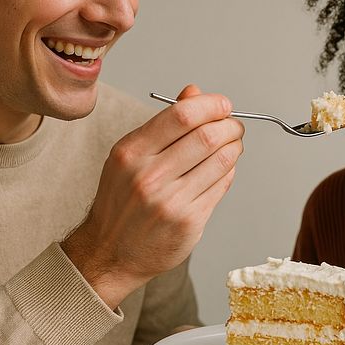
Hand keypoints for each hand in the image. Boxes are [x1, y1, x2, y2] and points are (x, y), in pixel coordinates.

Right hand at [63, 84, 243, 307]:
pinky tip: (223, 168)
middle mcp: (149, 176)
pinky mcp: (189, 222)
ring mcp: (171, 201)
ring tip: (232, 145)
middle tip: (234, 126)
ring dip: (234, 147)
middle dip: (230, 126)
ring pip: (221, 161)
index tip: (223, 105)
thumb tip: (194, 92)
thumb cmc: (121, 200)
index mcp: (131, 152)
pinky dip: (229, 171)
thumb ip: (164, 123)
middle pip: (207, 137)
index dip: (211, 105)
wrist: (110, 252)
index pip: (182, 115)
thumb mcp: (130, 155)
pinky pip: (221, 186)